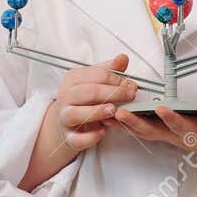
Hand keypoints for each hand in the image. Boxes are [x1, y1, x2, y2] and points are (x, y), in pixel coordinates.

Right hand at [18, 54, 136, 190]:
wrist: (67, 122)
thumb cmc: (86, 98)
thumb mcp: (96, 81)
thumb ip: (110, 70)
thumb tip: (123, 58)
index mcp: (73, 79)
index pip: (96, 75)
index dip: (116, 79)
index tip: (131, 85)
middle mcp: (65, 97)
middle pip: (88, 92)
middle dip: (113, 93)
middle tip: (130, 95)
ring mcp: (65, 118)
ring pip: (77, 114)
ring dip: (98, 112)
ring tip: (114, 110)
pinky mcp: (69, 137)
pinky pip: (78, 139)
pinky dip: (91, 136)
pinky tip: (104, 131)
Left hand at [112, 102, 196, 188]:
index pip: (182, 126)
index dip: (172, 118)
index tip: (161, 108)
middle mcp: (180, 137)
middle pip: (154, 132)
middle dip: (136, 123)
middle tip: (119, 113)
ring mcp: (171, 138)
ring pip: (144, 133)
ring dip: (125, 126)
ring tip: (107, 115)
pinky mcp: (167, 136)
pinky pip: (143, 132)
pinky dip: (127, 127)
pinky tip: (112, 119)